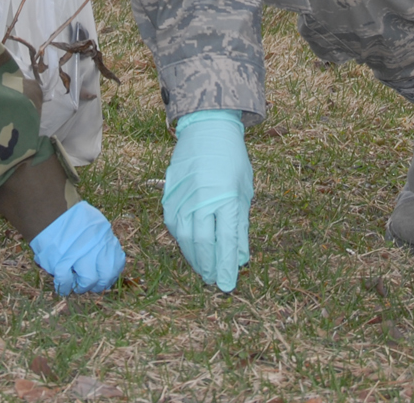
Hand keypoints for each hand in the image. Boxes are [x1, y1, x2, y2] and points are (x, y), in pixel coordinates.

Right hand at [28, 201, 125, 294]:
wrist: (47, 209)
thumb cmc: (71, 216)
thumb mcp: (94, 221)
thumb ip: (102, 239)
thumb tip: (109, 258)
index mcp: (103, 235)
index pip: (116, 262)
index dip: (111, 274)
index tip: (105, 279)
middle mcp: (94, 244)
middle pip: (105, 274)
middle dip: (100, 285)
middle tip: (93, 286)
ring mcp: (77, 253)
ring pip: (88, 279)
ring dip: (83, 287)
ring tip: (77, 286)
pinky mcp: (59, 260)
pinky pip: (66, 281)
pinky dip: (64, 287)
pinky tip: (63, 288)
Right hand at [162, 109, 252, 291]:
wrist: (207, 128)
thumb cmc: (232, 158)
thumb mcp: (244, 190)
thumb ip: (240, 225)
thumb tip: (241, 257)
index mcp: (226, 198)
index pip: (226, 242)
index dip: (227, 266)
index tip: (228, 284)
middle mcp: (202, 198)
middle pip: (202, 243)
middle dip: (209, 266)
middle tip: (214, 280)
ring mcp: (183, 195)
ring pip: (184, 236)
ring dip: (193, 257)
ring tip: (202, 269)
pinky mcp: (169, 192)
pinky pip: (173, 222)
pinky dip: (181, 239)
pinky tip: (188, 246)